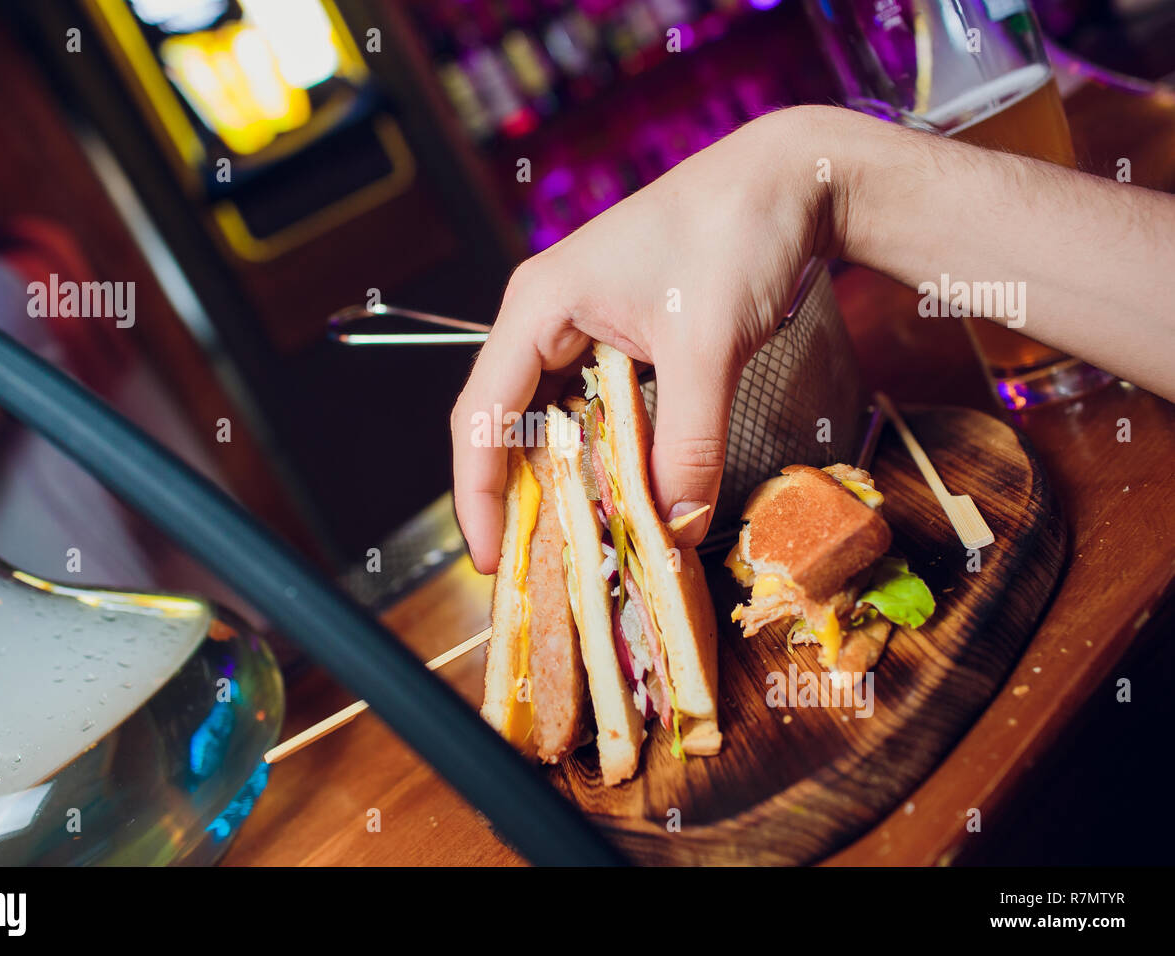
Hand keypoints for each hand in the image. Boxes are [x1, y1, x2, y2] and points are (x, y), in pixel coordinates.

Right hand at [451, 107, 838, 572]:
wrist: (791, 177)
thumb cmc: (735, 234)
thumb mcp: (708, 347)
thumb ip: (689, 442)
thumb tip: (677, 527)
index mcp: (538, 307)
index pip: (482, 416)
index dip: (479, 494)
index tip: (494, 560)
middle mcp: (546, 318)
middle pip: (507, 424)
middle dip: (518, 497)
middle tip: (535, 569)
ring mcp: (582, 326)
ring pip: (554, 421)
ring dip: (568, 480)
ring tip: (578, 545)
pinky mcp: (621, 337)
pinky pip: (596, 411)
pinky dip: (607, 457)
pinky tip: (625, 496)